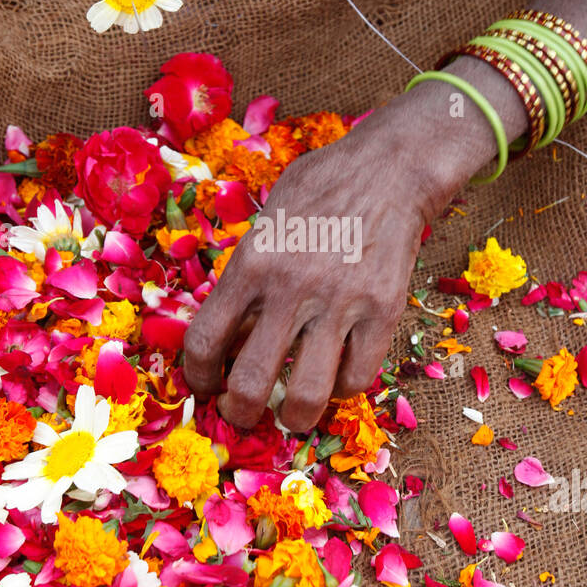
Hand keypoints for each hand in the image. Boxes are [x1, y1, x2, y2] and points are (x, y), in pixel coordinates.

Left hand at [183, 89, 470, 432]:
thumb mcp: (266, 219)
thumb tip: (226, 330)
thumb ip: (245, 271)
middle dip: (239, 414)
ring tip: (291, 415)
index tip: (206, 385)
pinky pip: (357, 378)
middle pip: (250, 382)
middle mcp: (290, 287)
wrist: (389, 168)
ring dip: (294, 418)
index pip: (204, 341)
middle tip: (243, 416)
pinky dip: (342, 390)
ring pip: (307, 394)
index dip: (197, 376)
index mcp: (251, 262)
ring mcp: (340, 302)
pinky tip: (335, 378)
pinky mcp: (382, 311)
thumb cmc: (320, 187)